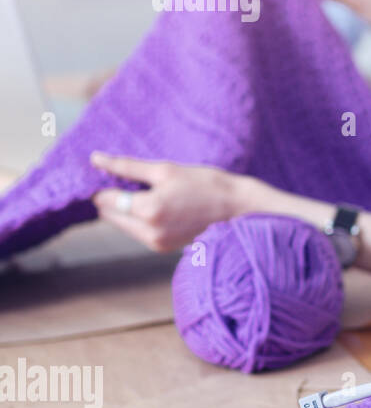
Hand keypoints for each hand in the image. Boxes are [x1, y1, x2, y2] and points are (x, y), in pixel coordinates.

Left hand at [89, 152, 247, 252]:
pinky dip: (139, 218)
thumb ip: (127, 166)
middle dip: (112, 197)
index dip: (102, 184)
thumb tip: (95, 160)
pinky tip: (157, 204)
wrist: (238, 208)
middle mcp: (149, 232)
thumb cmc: (206, 183)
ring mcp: (156, 243)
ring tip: (146, 191)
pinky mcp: (163, 248)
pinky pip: (137, 231)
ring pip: (122, 224)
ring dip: (125, 208)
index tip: (106, 172)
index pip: (105, 199)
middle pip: (109, 214)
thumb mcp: (166, 169)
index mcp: (148, 209)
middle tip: (127, 180)